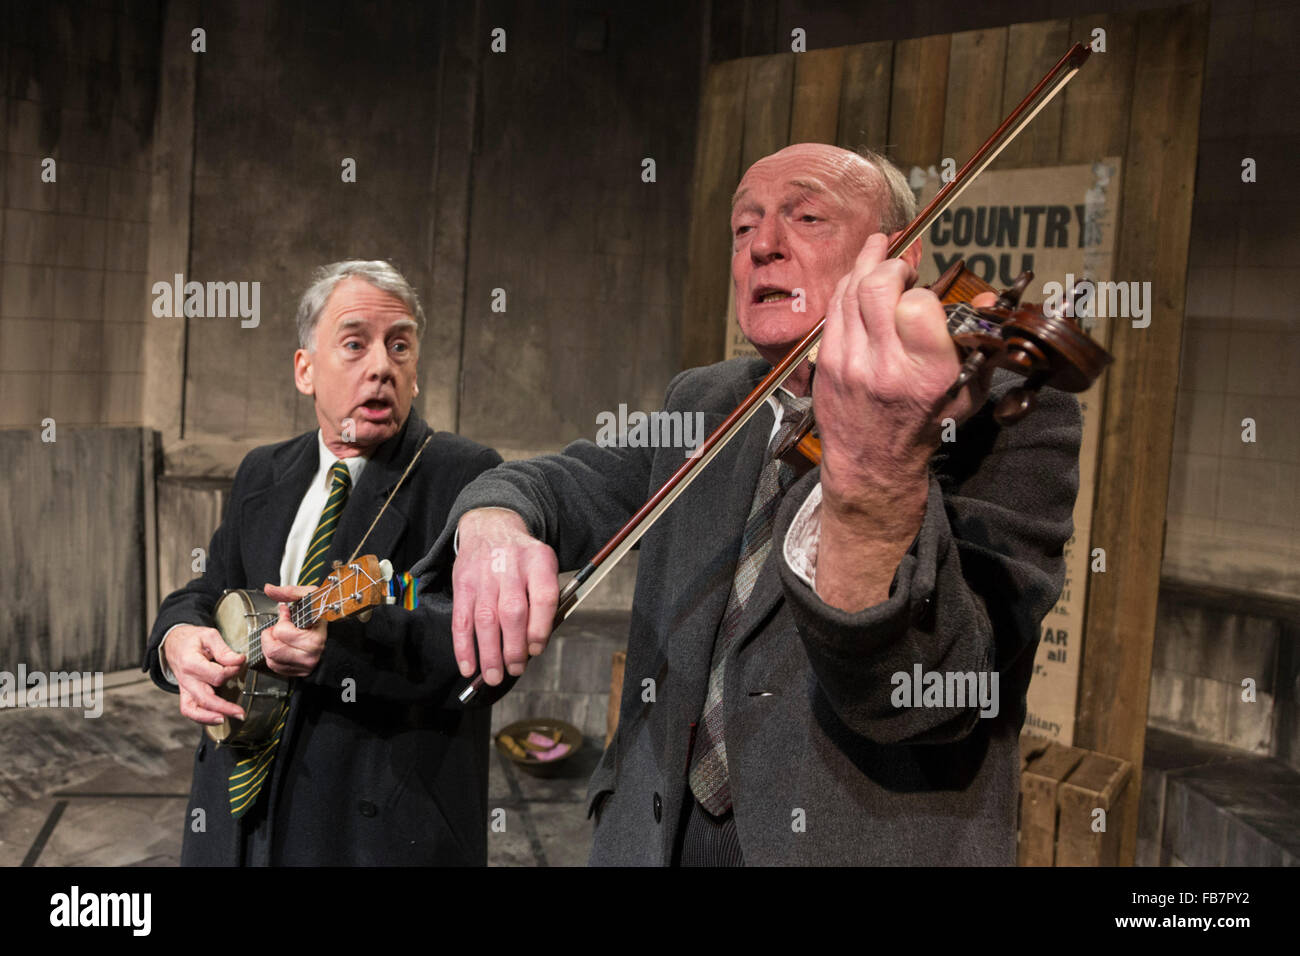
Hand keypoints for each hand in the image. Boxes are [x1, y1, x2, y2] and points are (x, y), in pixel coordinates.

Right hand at [164, 624, 245, 725]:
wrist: (174, 643)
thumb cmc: (192, 639)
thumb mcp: (209, 635)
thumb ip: (224, 650)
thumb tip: (239, 661)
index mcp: (191, 663)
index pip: (216, 675)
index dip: (232, 671)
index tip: (240, 663)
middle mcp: (186, 679)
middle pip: (205, 698)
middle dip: (224, 707)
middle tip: (241, 713)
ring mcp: (185, 689)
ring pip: (193, 710)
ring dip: (210, 718)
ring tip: (228, 719)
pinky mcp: (186, 694)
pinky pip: (190, 710)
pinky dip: (202, 718)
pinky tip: (217, 718)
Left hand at [260, 583, 326, 676]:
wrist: (342, 637)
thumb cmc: (327, 618)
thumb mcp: (313, 599)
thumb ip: (290, 592)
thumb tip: (269, 589)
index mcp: (314, 640)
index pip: (281, 632)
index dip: (281, 620)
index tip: (287, 614)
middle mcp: (309, 657)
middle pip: (272, 649)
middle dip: (270, 636)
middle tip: (278, 628)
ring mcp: (304, 666)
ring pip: (271, 660)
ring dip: (270, 646)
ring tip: (280, 637)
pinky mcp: (299, 672)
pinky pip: (275, 667)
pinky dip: (273, 657)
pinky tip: (282, 646)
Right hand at [451, 508, 558, 685]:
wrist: (490, 526)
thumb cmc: (522, 558)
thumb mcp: (543, 565)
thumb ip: (543, 600)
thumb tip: (535, 646)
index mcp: (538, 561)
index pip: (544, 596)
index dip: (541, 627)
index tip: (536, 649)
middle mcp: (510, 567)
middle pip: (512, 612)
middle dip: (514, 647)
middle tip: (515, 668)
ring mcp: (483, 576)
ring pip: (485, 619)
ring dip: (489, 652)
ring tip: (494, 676)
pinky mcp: (462, 585)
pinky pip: (462, 620)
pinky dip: (463, 646)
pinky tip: (468, 666)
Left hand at [815, 232, 995, 515]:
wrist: (872, 464)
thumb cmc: (926, 425)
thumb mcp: (967, 392)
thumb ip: (979, 344)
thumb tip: (985, 295)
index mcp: (927, 374)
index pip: (918, 306)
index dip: (922, 291)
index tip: (925, 297)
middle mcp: (885, 366)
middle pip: (877, 288)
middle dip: (892, 265)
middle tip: (903, 269)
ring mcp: (850, 363)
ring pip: (849, 291)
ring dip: (866, 264)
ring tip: (879, 250)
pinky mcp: (827, 362)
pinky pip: (833, 308)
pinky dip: (847, 286)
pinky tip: (859, 277)